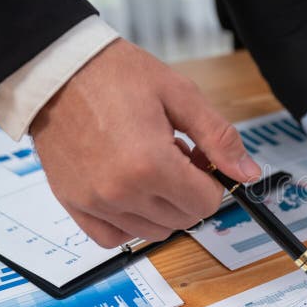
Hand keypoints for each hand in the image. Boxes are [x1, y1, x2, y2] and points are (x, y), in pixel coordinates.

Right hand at [31, 39, 260, 246]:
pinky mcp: (74, 204)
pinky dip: (130, 223)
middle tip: (177, 158)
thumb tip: (248, 173)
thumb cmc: (115, 75)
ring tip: (151, 168)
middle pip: (184, 219)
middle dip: (191, 192)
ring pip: (154, 232)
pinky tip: (133, 193)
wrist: (57, 69)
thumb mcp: (181, 95)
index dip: (212, 181)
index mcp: (151, 164)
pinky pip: (112, 237)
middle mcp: (121, 191)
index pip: (207, 203)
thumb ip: (219, 138)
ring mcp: (95, 202)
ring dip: (164, 207)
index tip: (200, 158)